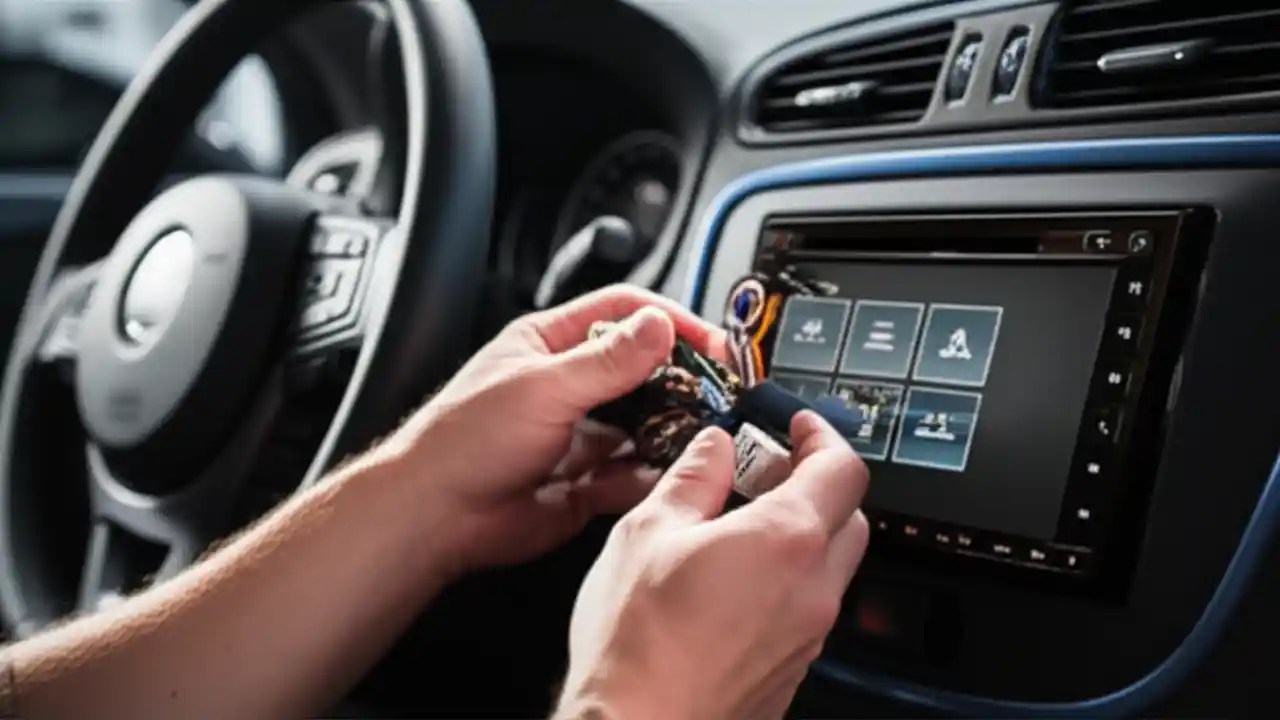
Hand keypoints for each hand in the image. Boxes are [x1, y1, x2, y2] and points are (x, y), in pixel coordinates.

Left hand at [375, 284, 726, 574]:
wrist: (435, 518)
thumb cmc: (464, 440)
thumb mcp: (543, 387)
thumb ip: (608, 360)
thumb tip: (660, 324)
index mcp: (550, 345)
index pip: (622, 313)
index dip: (668, 320)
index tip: (709, 342)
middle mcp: (568, 387)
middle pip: (641, 372)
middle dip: (679, 382)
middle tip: (718, 394)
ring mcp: (578, 435)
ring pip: (642, 426)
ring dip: (670, 431)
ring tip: (701, 437)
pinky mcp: (584, 483)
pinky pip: (631, 474)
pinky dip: (651, 475)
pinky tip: (666, 475)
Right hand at [555, 412, 869, 719]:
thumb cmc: (637, 643)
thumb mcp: (647, 533)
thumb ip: (692, 478)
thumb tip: (713, 446)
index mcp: (786, 541)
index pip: (842, 468)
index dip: (824, 436)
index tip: (798, 425)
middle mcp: (813, 588)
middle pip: (850, 515)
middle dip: (817, 483)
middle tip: (768, 471)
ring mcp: (809, 634)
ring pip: (832, 564)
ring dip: (803, 534)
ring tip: (741, 526)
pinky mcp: (793, 668)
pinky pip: (809, 606)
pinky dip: (789, 578)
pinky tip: (734, 580)